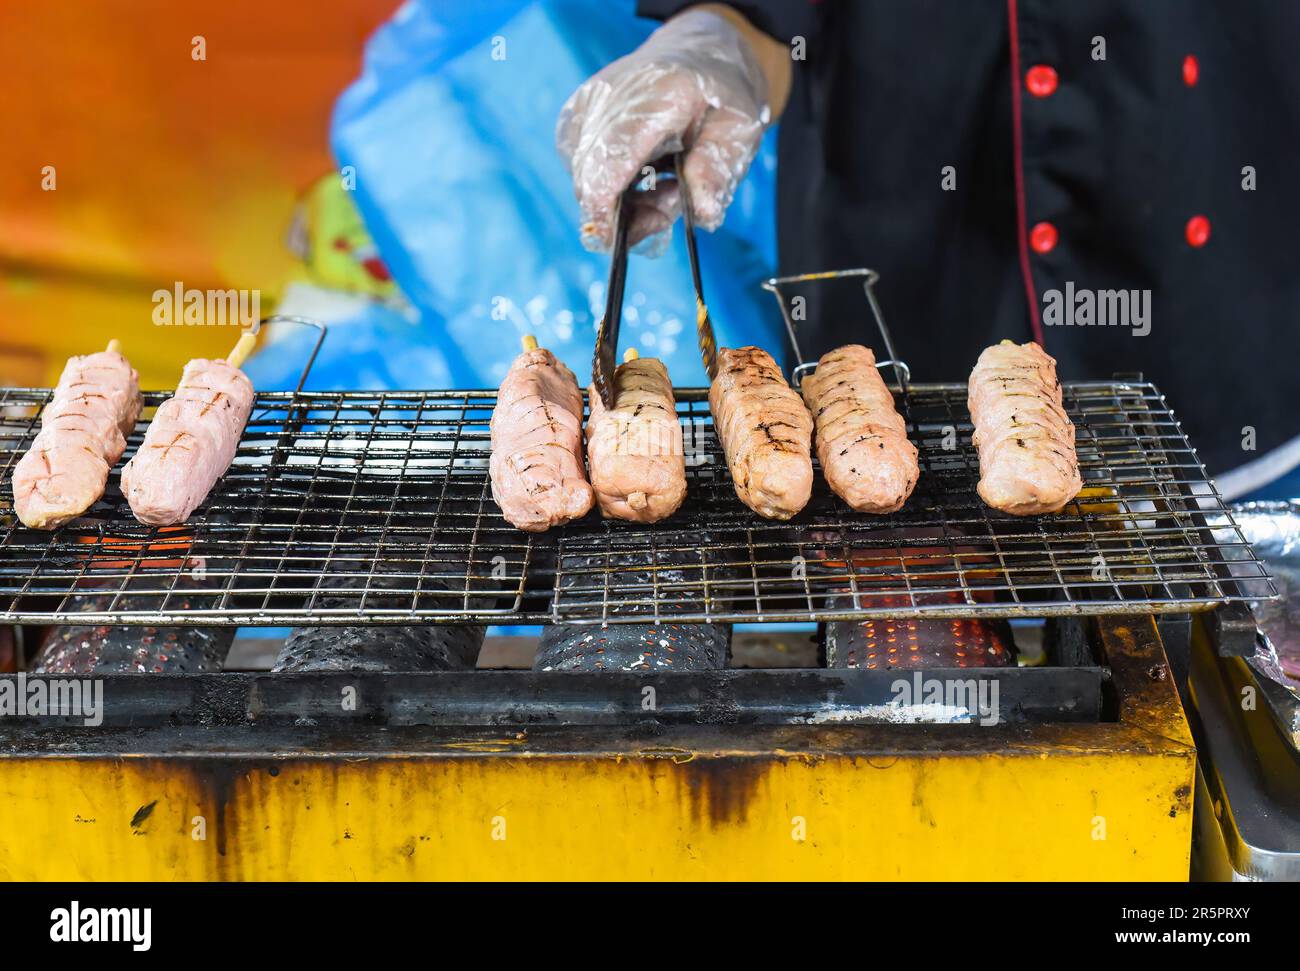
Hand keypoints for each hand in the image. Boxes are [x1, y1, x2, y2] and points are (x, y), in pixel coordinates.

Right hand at [556, 8, 770, 252]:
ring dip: (622, 201)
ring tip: (663, 186)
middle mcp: (609, 95)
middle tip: (670, 205)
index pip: (612, 155)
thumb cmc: (720, 94)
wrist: (697, 54)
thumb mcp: (741, 129)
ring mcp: (586, 106)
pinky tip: (643, 175)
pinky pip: (583, 171)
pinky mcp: (576, 119)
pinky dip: (612, 187)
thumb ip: (719, 170)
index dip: (603, 205)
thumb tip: (703, 214)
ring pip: (585, 178)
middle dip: (625, 212)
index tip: (608, 241)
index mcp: (658, 92)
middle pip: (591, 175)